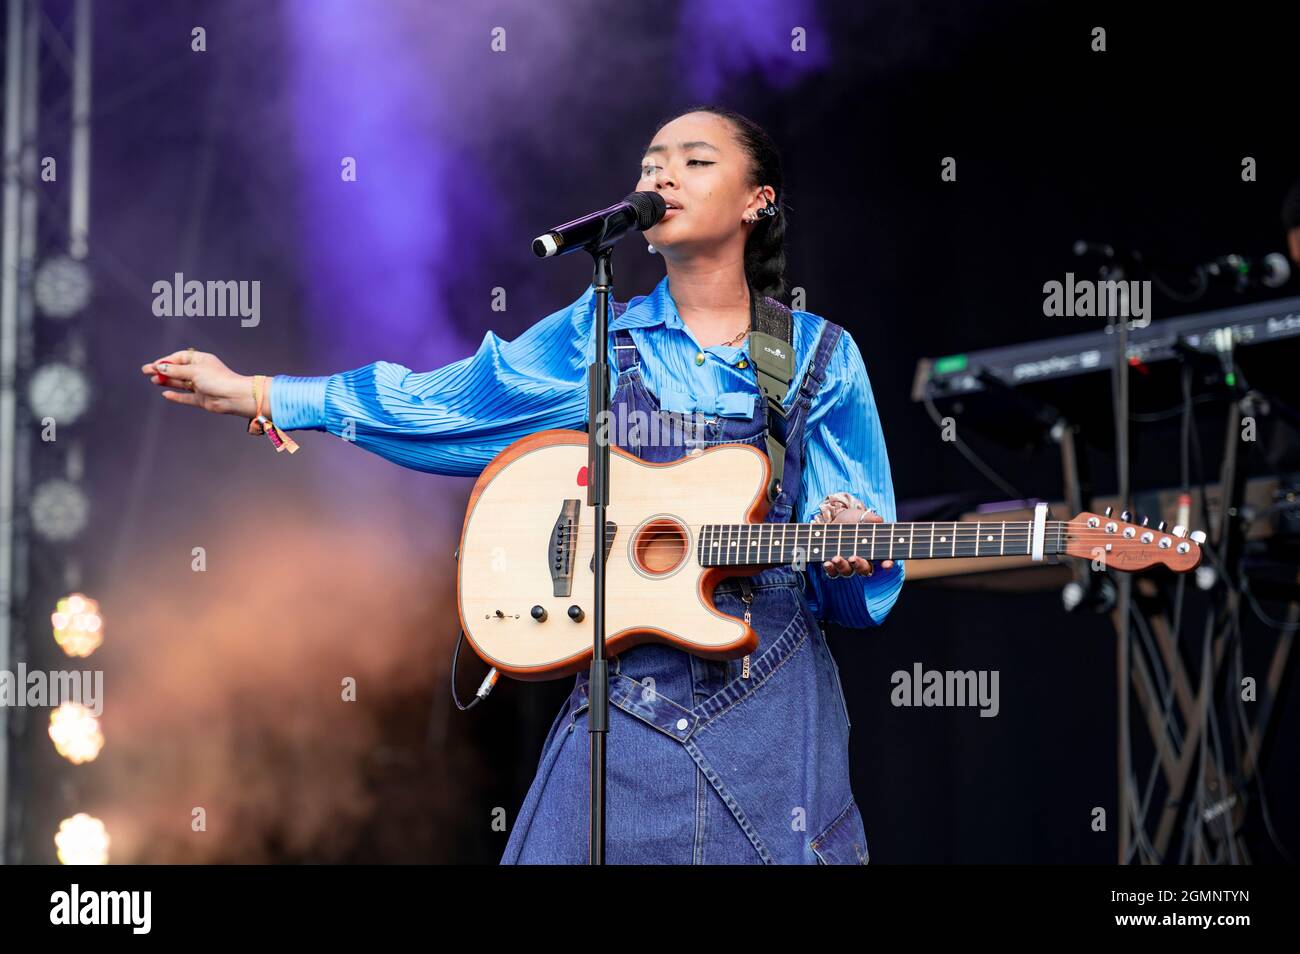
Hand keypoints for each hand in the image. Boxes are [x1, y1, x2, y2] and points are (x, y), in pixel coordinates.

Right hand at [140, 349, 264, 417]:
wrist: (234, 397)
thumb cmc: (218, 380)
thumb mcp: (194, 371)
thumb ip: (176, 371)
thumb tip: (160, 368)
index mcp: (201, 360)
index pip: (179, 358)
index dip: (166, 361)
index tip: (154, 365)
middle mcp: (201, 372)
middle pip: (178, 370)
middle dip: (163, 371)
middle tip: (147, 371)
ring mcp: (201, 386)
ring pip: (180, 383)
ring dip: (167, 381)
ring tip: (154, 381)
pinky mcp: (202, 399)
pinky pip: (186, 397)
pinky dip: (176, 395)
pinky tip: (165, 393)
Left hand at [811, 492, 894, 578]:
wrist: (833, 519)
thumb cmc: (852, 519)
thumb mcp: (862, 516)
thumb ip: (871, 519)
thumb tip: (879, 520)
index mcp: (873, 550)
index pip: (884, 561)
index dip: (887, 564)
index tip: (886, 564)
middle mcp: (862, 561)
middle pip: (865, 570)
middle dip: (860, 566)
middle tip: (853, 559)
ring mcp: (847, 564)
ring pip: (848, 572)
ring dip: (842, 566)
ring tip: (836, 558)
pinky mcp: (834, 565)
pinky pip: (833, 573)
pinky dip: (830, 569)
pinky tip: (827, 563)